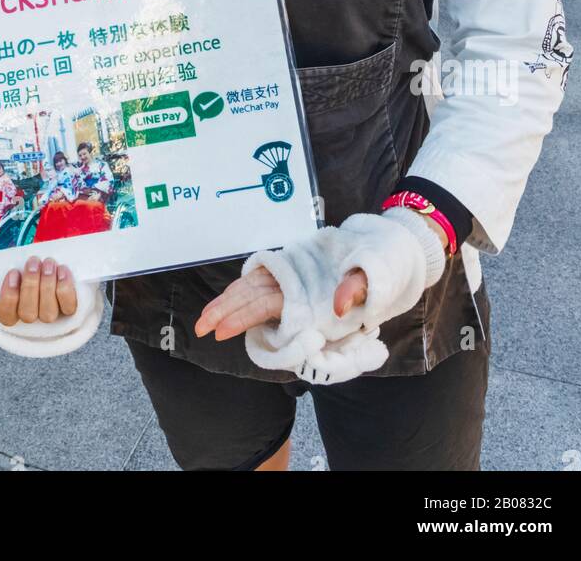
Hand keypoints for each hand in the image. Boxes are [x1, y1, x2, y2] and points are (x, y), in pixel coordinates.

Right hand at [0, 257, 77, 325]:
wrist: (58, 263)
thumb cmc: (35, 262)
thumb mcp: (21, 262)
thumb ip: (17, 265)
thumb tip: (14, 262)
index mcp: (13, 310)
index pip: (5, 315)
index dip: (9, 296)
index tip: (13, 272)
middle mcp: (32, 317)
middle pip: (27, 314)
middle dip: (30, 285)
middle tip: (33, 262)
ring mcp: (50, 316)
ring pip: (47, 313)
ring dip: (47, 285)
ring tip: (48, 264)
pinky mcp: (69, 310)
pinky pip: (68, 307)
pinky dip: (65, 288)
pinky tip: (62, 270)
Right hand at [194, 264, 368, 340]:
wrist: (379, 251)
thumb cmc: (373, 268)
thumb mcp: (373, 278)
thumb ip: (356, 287)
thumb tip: (340, 304)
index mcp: (303, 282)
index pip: (263, 302)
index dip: (241, 316)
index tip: (221, 330)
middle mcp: (289, 277)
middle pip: (248, 292)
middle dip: (223, 309)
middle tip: (201, 328)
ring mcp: (287, 276)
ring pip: (248, 287)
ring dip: (225, 302)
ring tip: (206, 320)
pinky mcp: (289, 277)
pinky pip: (257, 285)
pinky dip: (238, 294)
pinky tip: (226, 305)